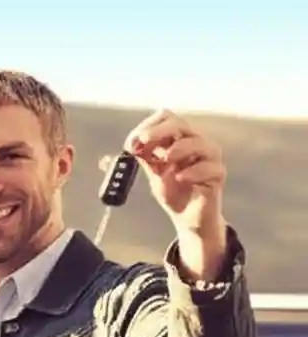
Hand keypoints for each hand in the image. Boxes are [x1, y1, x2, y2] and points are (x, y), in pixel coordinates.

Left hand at [124, 109, 226, 239]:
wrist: (187, 218)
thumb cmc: (174, 192)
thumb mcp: (153, 173)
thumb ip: (143, 158)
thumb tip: (117, 152)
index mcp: (179, 139)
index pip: (167, 118)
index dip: (149, 126)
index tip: (133, 142)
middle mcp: (196, 143)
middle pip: (180, 124)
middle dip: (159, 131)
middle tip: (143, 141)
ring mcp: (209, 157)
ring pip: (198, 143)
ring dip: (178, 148)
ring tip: (165, 160)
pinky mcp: (217, 174)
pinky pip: (209, 167)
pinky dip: (191, 171)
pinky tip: (180, 178)